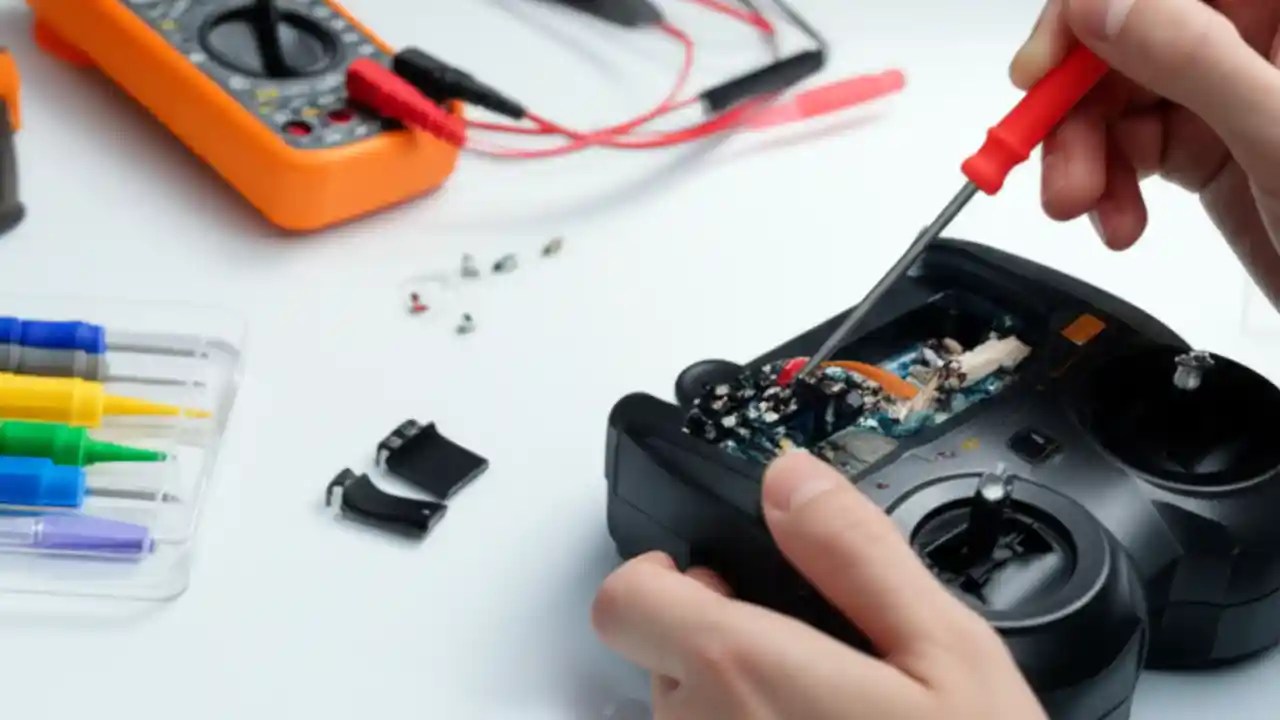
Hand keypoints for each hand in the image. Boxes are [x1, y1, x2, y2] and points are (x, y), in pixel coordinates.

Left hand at [590, 451, 1045, 718]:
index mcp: (740, 673)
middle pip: (660, 660)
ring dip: (736, 711)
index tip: (717, 583)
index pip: (625, 599)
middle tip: (809, 663)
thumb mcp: (946, 653)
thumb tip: (794, 481)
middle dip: (717, 644)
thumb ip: (855, 552)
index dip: (664, 577)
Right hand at [1010, 0, 1279, 307]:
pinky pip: (1133, 145)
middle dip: (1078, 103)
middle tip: (1051, 164)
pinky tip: (1118, 220)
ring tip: (1081, 207)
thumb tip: (1101, 4)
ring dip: (1083, 154)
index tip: (1045, 66)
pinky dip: (1109, 185)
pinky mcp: (1217, 147)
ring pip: (1120, 94)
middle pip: (1131, 34)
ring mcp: (1237, 93)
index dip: (1093, 9)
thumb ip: (1192, 57)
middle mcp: (1265, 39)